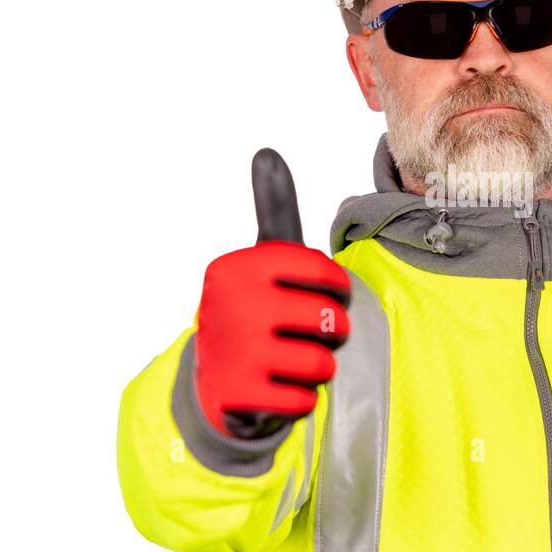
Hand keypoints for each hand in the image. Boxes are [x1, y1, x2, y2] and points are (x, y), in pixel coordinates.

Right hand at [194, 148, 350, 438]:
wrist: (213, 384)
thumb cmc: (253, 311)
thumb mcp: (260, 261)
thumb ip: (273, 208)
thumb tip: (267, 152)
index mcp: (237, 267)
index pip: (323, 272)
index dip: (337, 288)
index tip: (329, 294)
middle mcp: (229, 303)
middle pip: (329, 319)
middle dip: (331, 332)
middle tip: (308, 335)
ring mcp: (232, 351)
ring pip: (321, 362)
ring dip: (318, 366)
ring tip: (296, 361)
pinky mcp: (238, 397)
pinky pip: (304, 398)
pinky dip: (301, 398)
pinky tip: (280, 388)